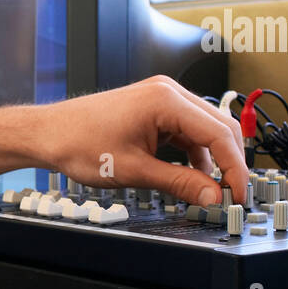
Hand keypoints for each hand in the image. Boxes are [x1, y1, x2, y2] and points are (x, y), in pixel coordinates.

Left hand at [34, 75, 245, 204]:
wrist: (48, 133)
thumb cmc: (78, 143)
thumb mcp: (134, 170)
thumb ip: (179, 183)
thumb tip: (212, 196)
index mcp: (166, 100)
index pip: (220, 134)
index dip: (235, 168)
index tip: (239, 195)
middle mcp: (168, 92)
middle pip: (219, 128)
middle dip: (230, 163)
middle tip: (232, 195)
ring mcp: (161, 98)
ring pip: (205, 130)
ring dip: (213, 159)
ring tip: (212, 190)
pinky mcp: (154, 109)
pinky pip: (187, 131)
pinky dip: (195, 153)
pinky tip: (193, 176)